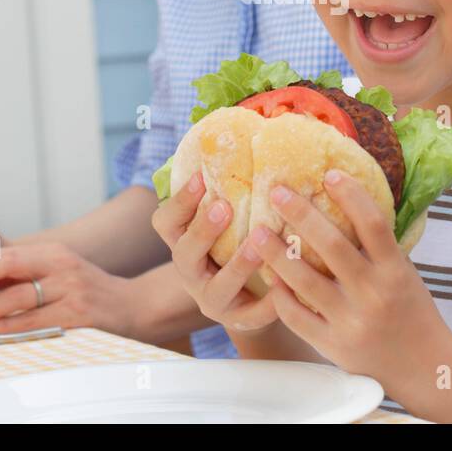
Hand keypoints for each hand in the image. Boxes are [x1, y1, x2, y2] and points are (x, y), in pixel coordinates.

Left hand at [0, 242, 139, 335]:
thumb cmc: (91, 293)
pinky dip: (9, 327)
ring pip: (18, 298)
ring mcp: (72, 289)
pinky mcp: (79, 314)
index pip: (5, 254)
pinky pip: (35, 322)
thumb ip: (26, 276)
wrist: (136, 306)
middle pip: (8, 267)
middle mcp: (62, 265)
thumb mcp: (61, 273)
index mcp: (54, 252)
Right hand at [150, 171, 277, 332]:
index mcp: (184, 243)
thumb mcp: (226, 221)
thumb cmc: (236, 245)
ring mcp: (212, 300)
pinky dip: (269, 302)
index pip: (165, 222)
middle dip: (203, 229)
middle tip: (224, 206)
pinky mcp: (239, 321)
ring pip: (217, 288)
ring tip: (258, 244)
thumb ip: (229, 191)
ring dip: (237, 265)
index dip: (180, 201)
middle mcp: (191, 272)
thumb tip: (254, 130)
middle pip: (185, 254)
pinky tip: (286, 284)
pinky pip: (252, 316)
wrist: (249, 301)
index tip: (201, 177)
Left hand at [253, 169, 451, 391]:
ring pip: (304, 281)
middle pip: (331, 245)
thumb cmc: (412, 313)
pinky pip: (297, 316)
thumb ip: (379, 247)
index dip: (351, 195)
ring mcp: (351, 321)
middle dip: (301, 214)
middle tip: (276, 191)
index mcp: (395, 271)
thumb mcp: (405, 274)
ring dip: (276, 253)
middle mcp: (373, 293)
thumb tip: (350, 201)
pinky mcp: (333, 345)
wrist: (424, 369)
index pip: (373, 224)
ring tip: (257, 231)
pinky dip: (280, 294)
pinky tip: (268, 275)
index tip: (329, 174)